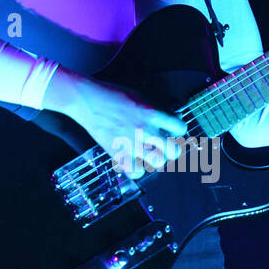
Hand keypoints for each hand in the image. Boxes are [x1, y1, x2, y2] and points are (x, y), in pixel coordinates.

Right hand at [63, 76, 187, 179]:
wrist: (88, 100)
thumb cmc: (112, 95)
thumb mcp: (140, 95)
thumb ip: (158, 108)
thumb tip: (174, 118)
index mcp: (152, 113)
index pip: (180, 128)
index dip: (177, 131)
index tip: (171, 132)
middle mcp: (145, 129)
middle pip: (173, 151)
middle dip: (171, 149)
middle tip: (163, 147)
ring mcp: (132, 143)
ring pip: (158, 163)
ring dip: (155, 159)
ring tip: (147, 154)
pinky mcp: (118, 153)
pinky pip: (136, 172)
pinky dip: (136, 169)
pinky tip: (133, 161)